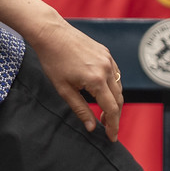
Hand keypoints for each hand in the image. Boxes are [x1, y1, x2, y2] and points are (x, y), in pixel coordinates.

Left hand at [0, 0, 121, 139]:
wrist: (50, 32)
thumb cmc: (52, 60)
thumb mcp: (63, 88)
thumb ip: (80, 108)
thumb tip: (91, 127)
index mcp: (96, 80)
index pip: (111, 109)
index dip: (113, 126)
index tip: (111, 138)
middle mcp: (107, 69)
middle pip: (118, 99)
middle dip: (114, 115)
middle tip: (106, 127)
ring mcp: (108, 60)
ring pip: (119, 87)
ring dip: (114, 101)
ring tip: (103, 111)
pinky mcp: (106, 53)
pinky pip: (115, 74)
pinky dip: (113, 86)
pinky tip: (103, 92)